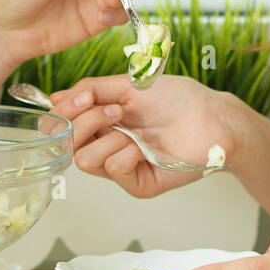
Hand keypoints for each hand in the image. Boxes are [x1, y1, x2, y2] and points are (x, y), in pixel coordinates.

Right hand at [48, 74, 241, 197]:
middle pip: (66, 143)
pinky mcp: (137, 184)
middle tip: (114, 110)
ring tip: (130, 128)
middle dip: (83, 122)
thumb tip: (55, 97)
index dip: (61, 113)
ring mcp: (121, 165)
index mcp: (101, 119)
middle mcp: (106, 142)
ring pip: (84, 160)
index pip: (61, 124)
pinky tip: (144, 147)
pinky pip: (113, 169)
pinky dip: (125, 153)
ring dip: (105, 138)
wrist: (213, 118)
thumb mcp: (129, 85)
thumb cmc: (178, 98)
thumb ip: (92, 89)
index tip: (81, 98)